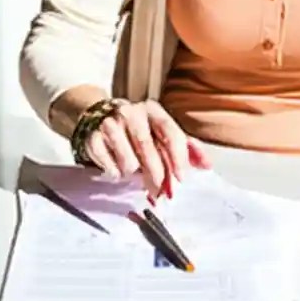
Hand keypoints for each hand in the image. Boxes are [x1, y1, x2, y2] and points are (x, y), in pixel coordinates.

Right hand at [83, 100, 211, 201]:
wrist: (98, 118)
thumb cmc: (138, 130)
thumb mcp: (161, 132)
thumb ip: (186, 147)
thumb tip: (207, 165)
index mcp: (152, 109)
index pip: (170, 131)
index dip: (178, 157)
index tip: (181, 178)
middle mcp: (130, 112)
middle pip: (148, 147)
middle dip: (157, 173)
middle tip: (161, 191)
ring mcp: (109, 123)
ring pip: (128, 160)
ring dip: (133, 173)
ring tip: (134, 170)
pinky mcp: (92, 137)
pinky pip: (109, 165)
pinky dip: (115, 173)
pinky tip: (117, 169)